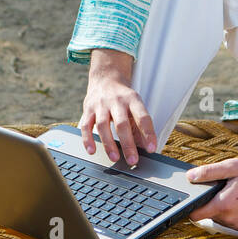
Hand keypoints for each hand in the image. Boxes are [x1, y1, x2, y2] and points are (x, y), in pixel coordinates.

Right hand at [78, 49, 155, 165]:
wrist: (105, 78)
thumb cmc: (123, 97)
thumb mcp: (135, 105)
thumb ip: (140, 126)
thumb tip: (146, 147)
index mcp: (132, 99)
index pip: (143, 117)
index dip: (148, 133)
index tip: (151, 148)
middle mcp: (116, 101)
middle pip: (122, 123)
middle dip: (127, 144)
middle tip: (132, 159)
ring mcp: (101, 105)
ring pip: (103, 125)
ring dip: (108, 144)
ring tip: (114, 157)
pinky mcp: (88, 109)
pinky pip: (85, 126)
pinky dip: (87, 139)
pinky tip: (92, 150)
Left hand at [187, 158, 237, 230]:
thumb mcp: (231, 167)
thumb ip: (209, 172)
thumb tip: (191, 176)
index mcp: (224, 204)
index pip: (196, 215)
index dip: (193, 205)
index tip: (196, 197)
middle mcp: (230, 219)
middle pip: (207, 214)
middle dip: (211, 201)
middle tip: (224, 187)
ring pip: (217, 217)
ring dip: (221, 206)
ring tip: (234, 193)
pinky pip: (228, 220)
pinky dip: (229, 211)